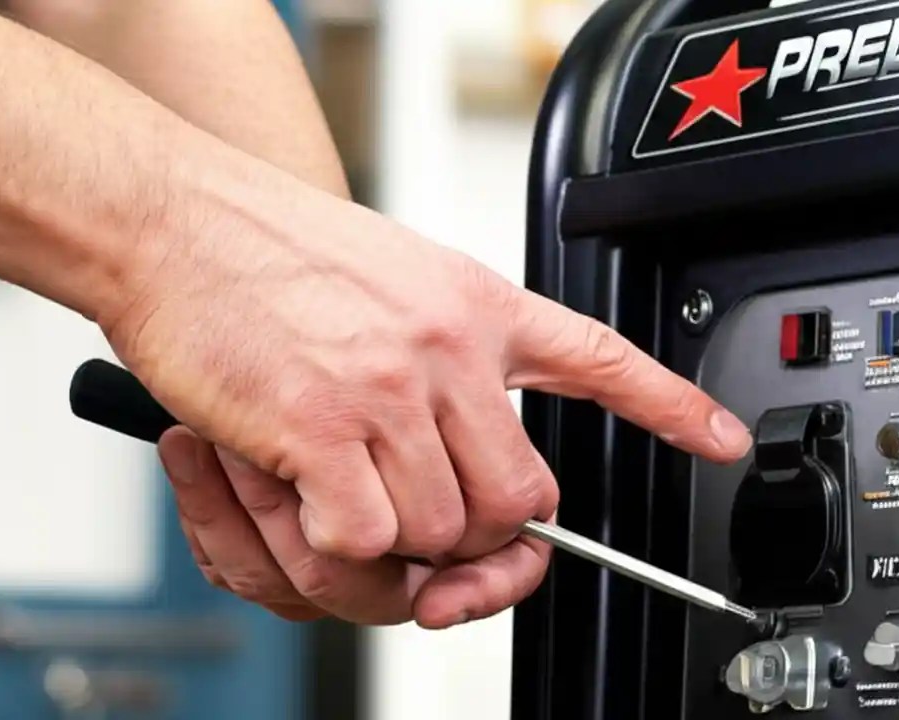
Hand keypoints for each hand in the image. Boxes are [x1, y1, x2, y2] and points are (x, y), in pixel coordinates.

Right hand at [101, 188, 752, 626]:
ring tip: (353, 497)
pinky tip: (310, 499)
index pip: (601, 359)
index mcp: (478, 306)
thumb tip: (469, 425)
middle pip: (518, 495)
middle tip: (432, 513)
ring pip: (445, 530)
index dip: (671, 407)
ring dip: (402, 542)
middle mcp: (448, 350)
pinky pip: (364, 540)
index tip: (718, 438)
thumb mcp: (401, 275)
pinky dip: (339, 547)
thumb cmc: (277, 251)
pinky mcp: (321, 432)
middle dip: (481, 530)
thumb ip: (450, 349)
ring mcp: (389, 392)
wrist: (180, 223)